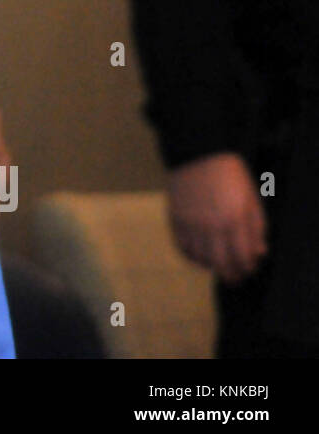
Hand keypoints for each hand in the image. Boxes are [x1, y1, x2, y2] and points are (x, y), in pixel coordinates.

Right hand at [166, 152, 267, 284]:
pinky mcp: (176, 220)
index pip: (242, 258)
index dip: (247, 269)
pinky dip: (191, 257)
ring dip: (211, 267)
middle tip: (234, 278)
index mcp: (235, 219)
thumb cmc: (229, 175)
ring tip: (217, 265)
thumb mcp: (252, 198)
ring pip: (200, 259)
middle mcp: (212, 225)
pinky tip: (199, 255)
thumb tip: (258, 252)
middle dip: (230, 276)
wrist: (197, 155)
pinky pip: (182, 248)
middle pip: (221, 264)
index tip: (248, 269)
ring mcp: (191, 224)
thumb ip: (257, 227)